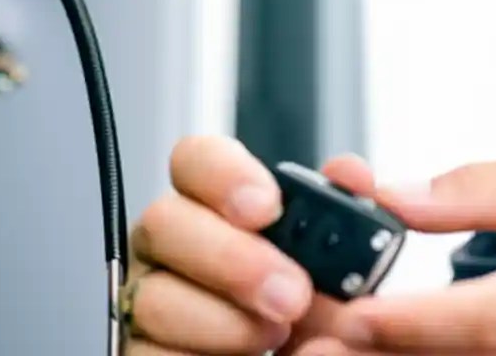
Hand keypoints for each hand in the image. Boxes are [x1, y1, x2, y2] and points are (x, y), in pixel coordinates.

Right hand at [123, 134, 374, 354]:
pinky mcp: (143, 350)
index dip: (223, 173)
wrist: (302, 352)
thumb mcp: (335, 257)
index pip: (194, 159)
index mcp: (213, 205)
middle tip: (292, 292)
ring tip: (275, 334)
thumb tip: (352, 174)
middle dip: (232, 258)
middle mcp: (172, 246)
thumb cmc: (306, 304)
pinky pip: (148, 352)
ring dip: (223, 321)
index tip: (267, 205)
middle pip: (164, 222)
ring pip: (156, 296)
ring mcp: (149, 298)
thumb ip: (345, 210)